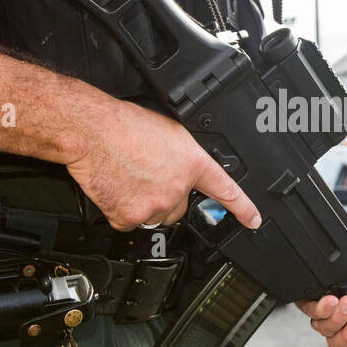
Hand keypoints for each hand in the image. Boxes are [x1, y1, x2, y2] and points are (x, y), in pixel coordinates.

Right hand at [63, 94, 261, 231]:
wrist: (93, 131)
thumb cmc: (124, 125)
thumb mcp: (169, 131)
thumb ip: (183, 156)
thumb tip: (183, 167)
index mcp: (192, 163)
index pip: (226, 190)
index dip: (243, 208)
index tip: (253, 220)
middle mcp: (177, 188)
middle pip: (178, 206)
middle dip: (166, 195)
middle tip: (146, 175)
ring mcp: (154, 205)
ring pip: (155, 215)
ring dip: (145, 203)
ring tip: (129, 177)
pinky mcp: (130, 217)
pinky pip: (130, 221)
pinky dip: (122, 210)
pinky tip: (117, 188)